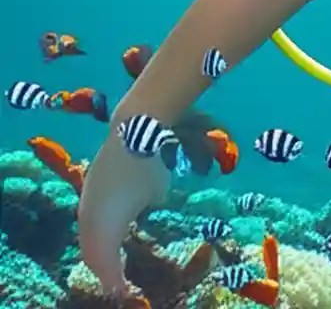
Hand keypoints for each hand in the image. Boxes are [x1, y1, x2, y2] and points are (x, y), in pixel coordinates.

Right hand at [77, 129, 169, 294]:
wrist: (132, 128)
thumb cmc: (150, 162)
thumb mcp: (156, 194)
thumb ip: (148, 211)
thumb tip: (144, 215)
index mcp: (105, 221)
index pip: (105, 261)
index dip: (115, 279)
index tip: (127, 291)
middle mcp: (89, 214)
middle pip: (92, 252)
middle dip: (105, 270)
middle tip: (120, 284)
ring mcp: (87, 200)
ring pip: (88, 237)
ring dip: (100, 253)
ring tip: (115, 266)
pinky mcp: (89, 189)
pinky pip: (89, 221)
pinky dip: (98, 235)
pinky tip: (110, 237)